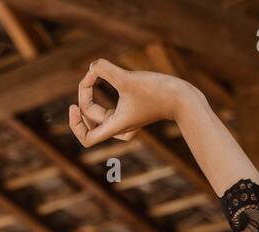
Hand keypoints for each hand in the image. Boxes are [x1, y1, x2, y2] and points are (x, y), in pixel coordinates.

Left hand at [68, 59, 202, 146]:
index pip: (87, 138)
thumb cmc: (159, 92)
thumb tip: (91, 66)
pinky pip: (114, 111)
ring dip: (93, 98)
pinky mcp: (137, 111)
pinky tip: (112, 81)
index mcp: (115, 126)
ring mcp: (128, 120)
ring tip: (95, 77)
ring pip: (101, 116)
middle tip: (92, 74)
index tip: (73, 106)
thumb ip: (106, 70)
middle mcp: (120, 127)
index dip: (75, 124)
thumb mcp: (129, 78)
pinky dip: (108, 97)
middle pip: (91, 119)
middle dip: (85, 97)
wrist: (186, 98)